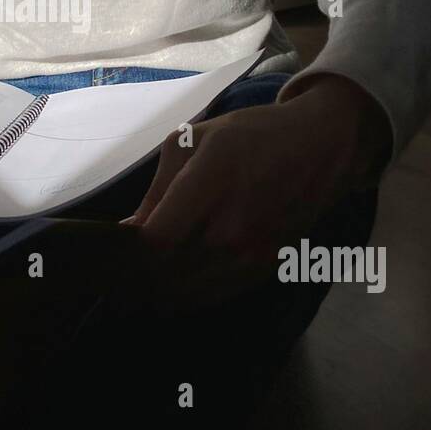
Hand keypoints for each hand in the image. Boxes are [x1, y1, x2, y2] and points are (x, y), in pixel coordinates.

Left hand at [118, 77, 389, 314]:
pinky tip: (170, 284)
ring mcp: (252, 255)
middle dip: (134, 278)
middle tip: (112, 274)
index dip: (127, 254)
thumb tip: (128, 233)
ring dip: (158, 292)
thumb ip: (157, 191)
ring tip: (135, 284)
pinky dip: (188, 294)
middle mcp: (232, 228)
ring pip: (189, 293)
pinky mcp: (265, 269)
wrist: (321, 147)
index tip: (109, 251)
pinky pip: (215, 294)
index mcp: (210, 185)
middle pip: (168, 275)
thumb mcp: (192, 142)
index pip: (156, 244)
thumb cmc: (249, 135)